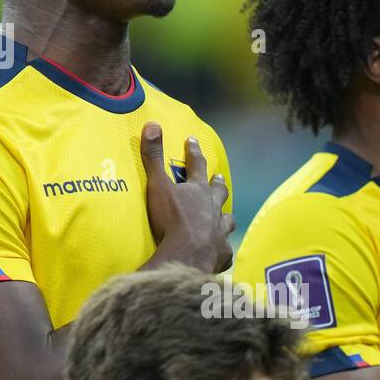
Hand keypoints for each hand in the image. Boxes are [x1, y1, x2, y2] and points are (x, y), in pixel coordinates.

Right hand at [140, 124, 233, 272]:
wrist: (187, 255)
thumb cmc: (171, 220)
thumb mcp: (158, 185)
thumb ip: (153, 157)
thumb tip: (152, 124)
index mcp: (198, 191)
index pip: (197, 165)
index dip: (193, 152)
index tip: (192, 140)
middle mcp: (213, 208)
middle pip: (218, 192)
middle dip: (217, 183)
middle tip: (219, 177)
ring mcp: (220, 231)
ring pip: (227, 220)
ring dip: (225, 216)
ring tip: (225, 215)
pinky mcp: (221, 254)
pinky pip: (225, 251)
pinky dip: (222, 249)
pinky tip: (220, 252)